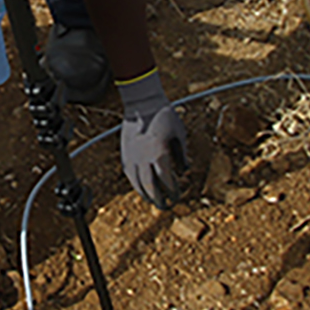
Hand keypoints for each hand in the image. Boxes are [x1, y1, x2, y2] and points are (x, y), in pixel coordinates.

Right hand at [117, 69, 186, 208]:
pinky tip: (140, 186)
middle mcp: (144, 159)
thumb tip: (185, 170)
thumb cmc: (164, 116)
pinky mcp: (125, 153)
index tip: (177, 196)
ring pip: (137, 183)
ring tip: (152, 200)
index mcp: (160, 155)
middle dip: (158, 199)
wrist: (143, 103)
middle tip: (165, 206)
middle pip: (150, 187)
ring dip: (145, 194)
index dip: (172, 191)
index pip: (167, 181)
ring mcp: (132, 157)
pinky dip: (135, 183)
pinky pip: (129, 174)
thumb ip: (182, 155)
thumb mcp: (179, 134)